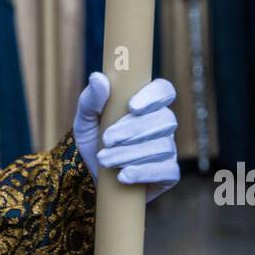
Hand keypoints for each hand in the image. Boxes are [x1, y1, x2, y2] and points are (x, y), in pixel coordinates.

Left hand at [73, 73, 178, 201]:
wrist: (94, 176)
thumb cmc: (94, 141)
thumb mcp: (86, 120)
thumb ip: (90, 99)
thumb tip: (98, 78)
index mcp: (147, 104)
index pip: (164, 90)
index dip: (153, 96)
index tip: (131, 106)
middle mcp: (162, 124)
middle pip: (164, 120)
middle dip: (133, 130)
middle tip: (106, 139)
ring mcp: (168, 148)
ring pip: (163, 146)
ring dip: (131, 154)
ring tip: (105, 160)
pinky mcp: (168, 173)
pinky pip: (167, 171)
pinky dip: (143, 173)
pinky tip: (123, 176)